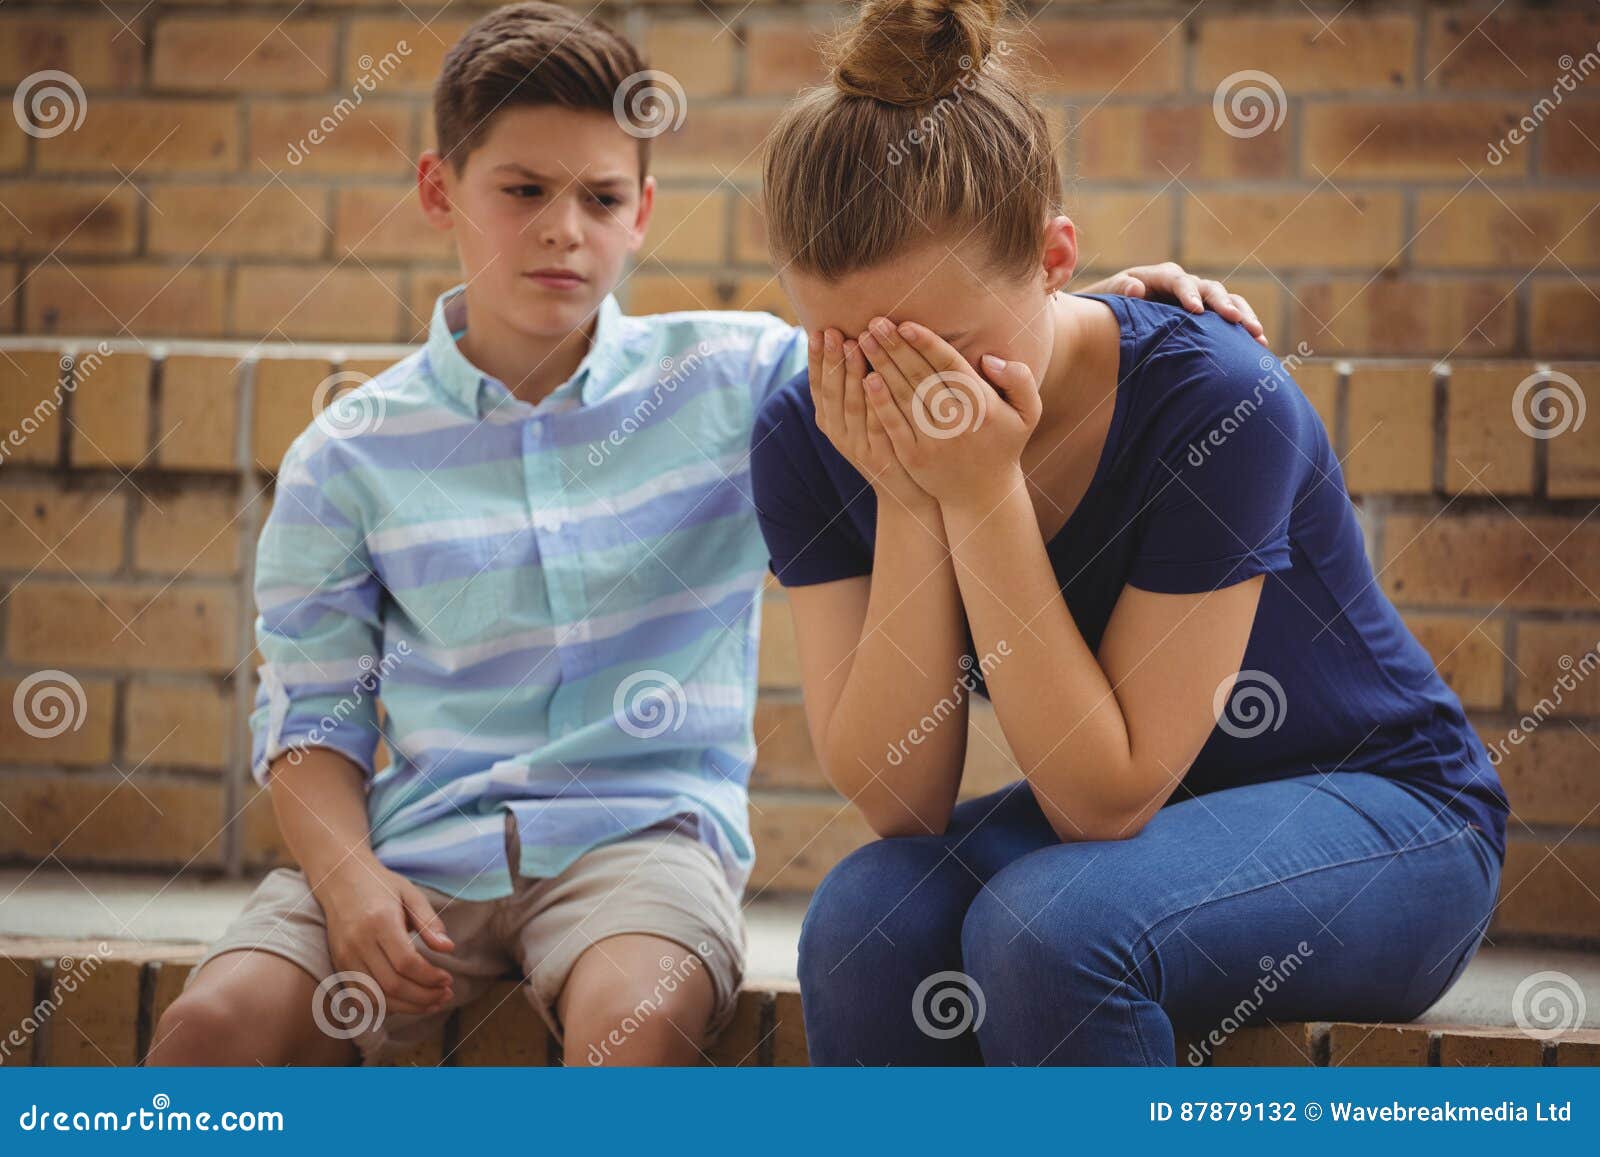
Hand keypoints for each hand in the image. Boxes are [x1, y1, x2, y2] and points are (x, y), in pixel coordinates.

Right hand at [317, 856, 456, 1016]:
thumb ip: (429, 921)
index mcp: (380, 922)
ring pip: (375, 997)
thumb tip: (448, 948)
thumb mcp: (410, 894)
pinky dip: (383, 1007)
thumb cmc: (380, 884)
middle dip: (423, 997)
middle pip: (392, 985)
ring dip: (406, 1007)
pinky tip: (404, 1003)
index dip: (429, 977)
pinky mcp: (338, 965)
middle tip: (445, 995)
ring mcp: (344, 956)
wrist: (339, 878)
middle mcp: (358, 942)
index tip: (448, 979)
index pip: (406, 962)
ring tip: (431, 1003)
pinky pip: (359, 998)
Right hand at [808, 327, 936, 514]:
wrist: (907, 491)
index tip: (817, 331)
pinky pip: (876, 423)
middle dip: (832, 359)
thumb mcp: (864, 418)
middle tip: (833, 331)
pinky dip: (875, 400)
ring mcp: (859, 447)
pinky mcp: (881, 457)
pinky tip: (876, 378)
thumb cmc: (889, 444)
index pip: (818, 386)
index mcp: (830, 422)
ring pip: (851, 405)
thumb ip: (853, 388)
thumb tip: (849, 341)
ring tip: (854, 345)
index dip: (816, 359)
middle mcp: (839, 435)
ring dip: (851, 373)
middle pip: (831, 392)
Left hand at [856, 316, 1038, 510]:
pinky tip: (866, 379)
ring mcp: (934, 441)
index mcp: (983, 405)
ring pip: (904, 396)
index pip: (950, 366)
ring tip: (863, 341)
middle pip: (921, 376)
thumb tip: (989, 358)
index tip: (904, 324)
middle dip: (895, 347)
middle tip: (874, 322)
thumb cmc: (1003, 443)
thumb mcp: (1028, 412)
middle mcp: (958, 422)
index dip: (926, 343)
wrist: (983, 494)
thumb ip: (1020, 379)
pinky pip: (894, 425)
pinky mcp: (915, 457)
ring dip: (882, 366)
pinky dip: (879, 402)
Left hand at [1101, 262, 1267, 347]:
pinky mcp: (1208, 315)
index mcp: (1163, 276)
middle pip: (1211, 289)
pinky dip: (1243, 330)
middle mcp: (1186, 284)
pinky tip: (1259, 346)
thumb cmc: (1112, 304)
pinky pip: (1230, 319)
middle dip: (1225, 305)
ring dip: (1243, 317)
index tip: (1197, 311)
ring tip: (1257, 336)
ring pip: (1228, 302)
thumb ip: (1121, 289)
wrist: (1117, 313)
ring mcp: (1200, 298)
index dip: (1190, 294)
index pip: (1180, 281)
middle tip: (1237, 322)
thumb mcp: (1111, 294)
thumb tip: (1136, 289)